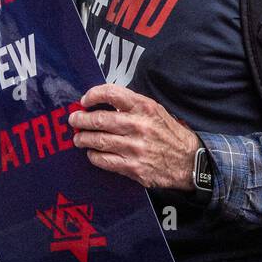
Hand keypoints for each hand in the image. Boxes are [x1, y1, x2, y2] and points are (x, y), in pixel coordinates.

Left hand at [69, 84, 199, 190]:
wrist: (188, 160)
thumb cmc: (168, 133)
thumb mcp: (155, 111)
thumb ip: (132, 106)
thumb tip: (103, 102)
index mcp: (144, 107)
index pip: (112, 93)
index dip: (94, 95)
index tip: (85, 100)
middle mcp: (139, 126)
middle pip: (100, 120)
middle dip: (81, 120)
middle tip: (74, 120)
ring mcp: (135, 148)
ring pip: (99, 141)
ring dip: (84, 139)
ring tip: (78, 138)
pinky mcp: (134, 168)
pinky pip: (105, 161)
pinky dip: (94, 156)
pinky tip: (92, 153)